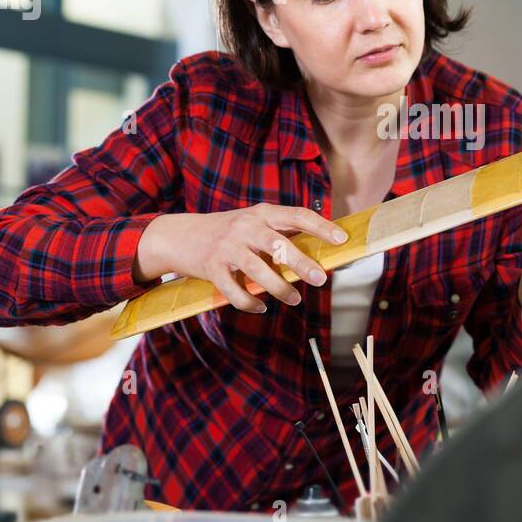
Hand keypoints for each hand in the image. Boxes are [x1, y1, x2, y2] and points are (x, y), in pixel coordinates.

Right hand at [134, 206, 347, 313]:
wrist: (179, 235)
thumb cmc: (228, 232)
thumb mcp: (252, 223)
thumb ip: (280, 234)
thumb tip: (318, 254)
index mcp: (261, 213)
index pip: (296, 215)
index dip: (321, 226)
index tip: (341, 240)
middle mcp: (245, 226)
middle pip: (279, 244)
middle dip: (302, 263)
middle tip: (322, 279)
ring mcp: (227, 247)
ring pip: (258, 270)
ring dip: (279, 288)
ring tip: (295, 299)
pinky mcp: (211, 267)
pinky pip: (234, 290)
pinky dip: (250, 303)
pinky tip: (261, 308)